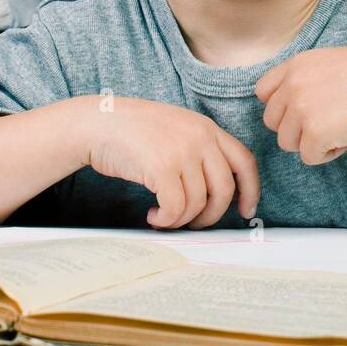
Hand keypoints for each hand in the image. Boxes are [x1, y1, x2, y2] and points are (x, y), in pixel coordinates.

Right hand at [85, 98, 260, 229]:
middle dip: (211, 215)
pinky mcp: (161, 168)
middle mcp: (199, 137)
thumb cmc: (131, 130)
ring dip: (182, 220)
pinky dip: (166, 220)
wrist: (96, 122)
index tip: (245, 210)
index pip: (244, 161)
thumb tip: (218, 192)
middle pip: (224, 189)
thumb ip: (199, 149)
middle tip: (194, 223)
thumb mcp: (175, 128)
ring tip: (165, 217)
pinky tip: (153, 216)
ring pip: (198, 203)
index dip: (250, 190)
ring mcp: (181, 151)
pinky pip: (176, 208)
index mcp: (206, 127)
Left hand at [254, 45, 346, 164]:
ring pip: (287, 142)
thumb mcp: (334, 60)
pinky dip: (328, 154)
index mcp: (296, 64)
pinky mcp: (315, 133)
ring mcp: (302, 109)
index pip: (263, 91)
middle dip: (295, 128)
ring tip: (339, 131)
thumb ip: (309, 75)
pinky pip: (309, 157)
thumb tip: (298, 97)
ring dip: (310, 143)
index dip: (281, 106)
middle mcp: (293, 85)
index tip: (302, 111)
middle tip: (325, 124)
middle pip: (272, 121)